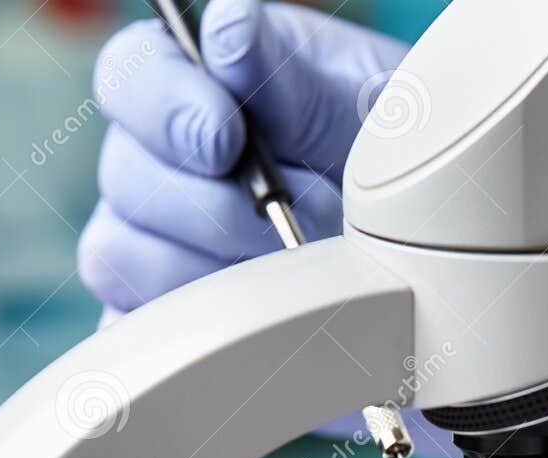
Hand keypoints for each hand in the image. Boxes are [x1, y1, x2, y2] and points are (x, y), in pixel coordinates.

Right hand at [78, 0, 407, 314]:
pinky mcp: (162, 315)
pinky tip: (245, 324)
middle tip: (286, 221)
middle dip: (208, 205)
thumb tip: (228, 36)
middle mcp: (168, 160)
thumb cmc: (394, 167)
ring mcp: (158, 240)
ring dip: (207, 271)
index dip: (165, 106)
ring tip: (287, 273)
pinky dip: (182, 332)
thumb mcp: (369, 107)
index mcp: (205, 83)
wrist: (428, 258)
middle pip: (124, 174)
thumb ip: (295, 74)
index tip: (226, 137)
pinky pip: (131, 328)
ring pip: (119, 255)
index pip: (132, 72)